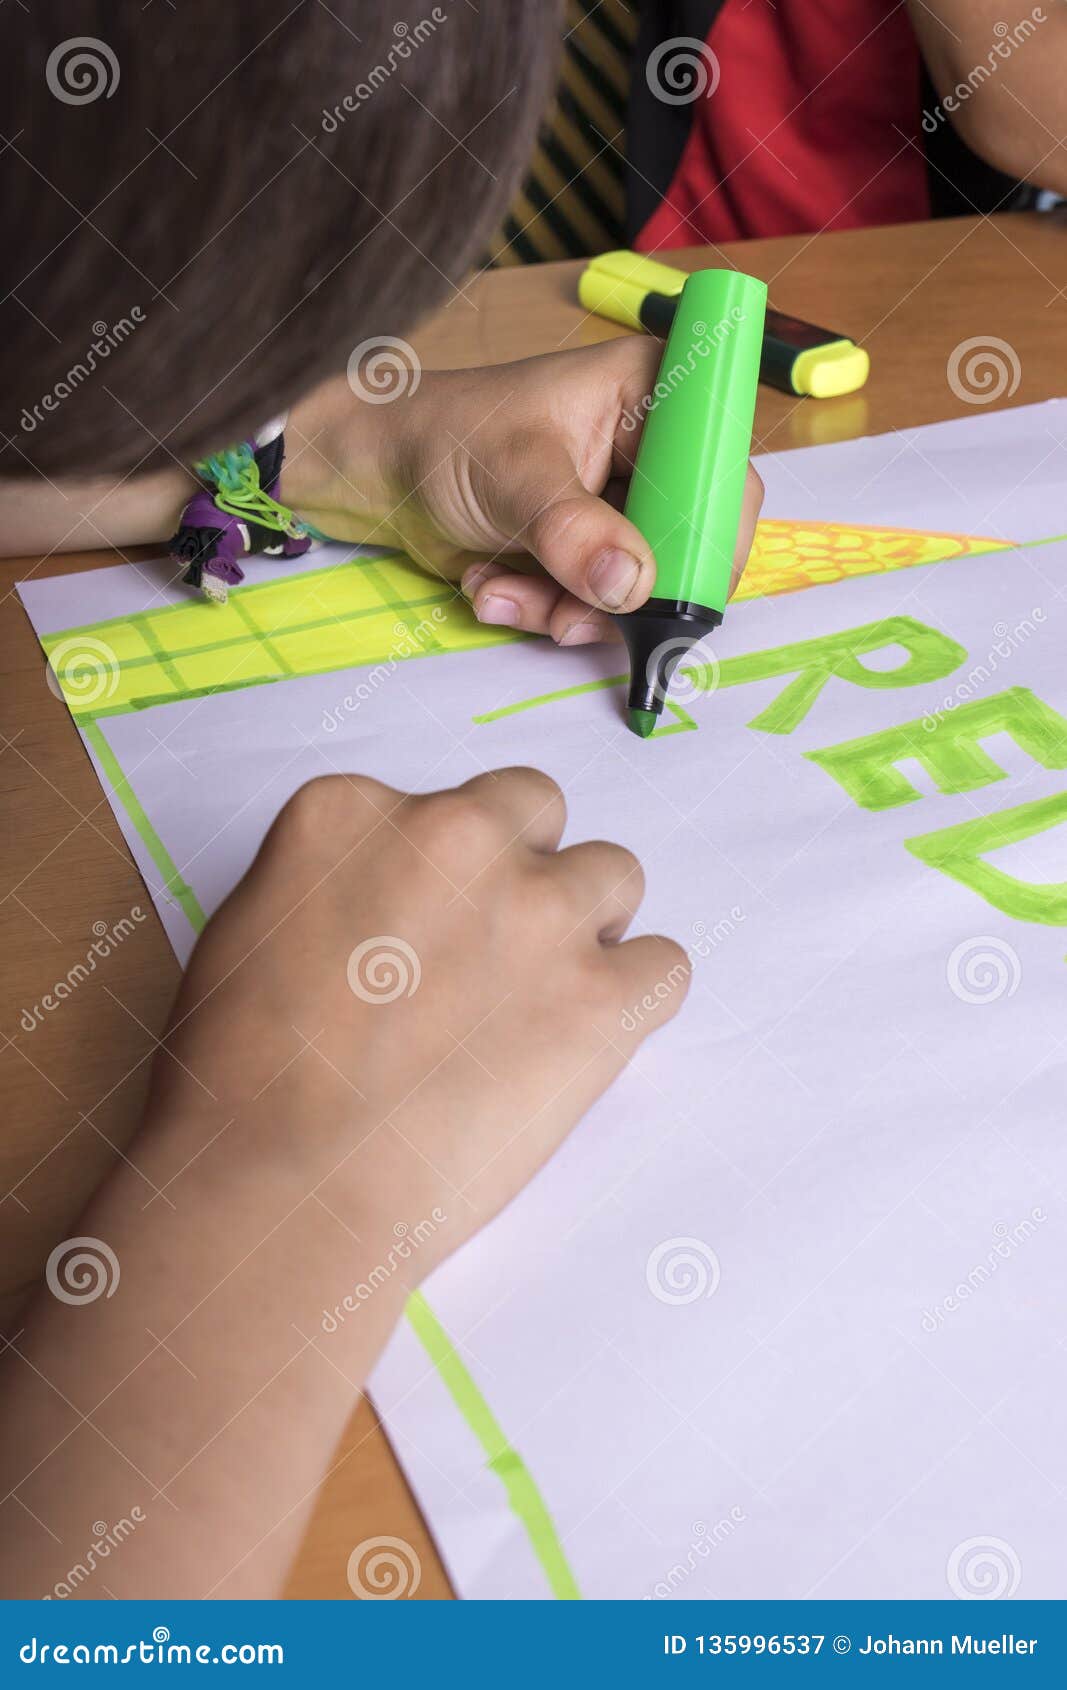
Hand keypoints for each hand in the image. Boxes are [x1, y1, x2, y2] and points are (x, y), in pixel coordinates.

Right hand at [155, 766, 689, 1264]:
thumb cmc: (243, 1082)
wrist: (288, 1184)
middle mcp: (455, 833)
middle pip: (536, 809)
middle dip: (526, 869)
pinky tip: (589, 1042)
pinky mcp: (603, 993)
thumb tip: (390, 899)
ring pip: (614, 876)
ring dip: (588, 929)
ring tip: (542, 1004)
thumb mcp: (251, 929)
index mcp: (357, 811)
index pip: (441, 806)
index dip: (441, 876)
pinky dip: (637, 1002)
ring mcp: (539, 910)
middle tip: (495, 952)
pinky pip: (664, 966)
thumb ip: (338, 880)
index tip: (423, 932)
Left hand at [287, 339, 763, 647]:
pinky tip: (494, 588)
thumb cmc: (445, 439)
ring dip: (570, 611)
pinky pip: (600, 608)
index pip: (723, 472)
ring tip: (503, 592)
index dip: (708, 537)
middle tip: (567, 616)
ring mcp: (624, 509)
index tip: (663, 586)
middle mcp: (655, 452)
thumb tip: (633, 586)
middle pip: (692, 545)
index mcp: (656, 393)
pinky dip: (546, 614)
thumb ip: (573, 531)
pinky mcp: (593, 555)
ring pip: (642, 590)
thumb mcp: (511, 476)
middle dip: (623, 594)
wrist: (381, 475)